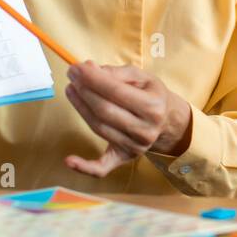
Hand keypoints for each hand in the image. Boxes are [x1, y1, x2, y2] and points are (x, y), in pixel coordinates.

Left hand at [63, 62, 192, 177]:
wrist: (168, 122)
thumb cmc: (152, 96)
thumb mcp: (143, 78)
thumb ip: (117, 73)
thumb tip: (89, 69)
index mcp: (153, 106)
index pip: (116, 91)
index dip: (92, 79)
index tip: (76, 68)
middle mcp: (145, 130)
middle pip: (104, 110)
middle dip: (84, 91)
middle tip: (71, 76)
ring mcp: (134, 147)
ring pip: (99, 127)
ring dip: (80, 108)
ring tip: (71, 90)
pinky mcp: (124, 158)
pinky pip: (102, 168)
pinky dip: (84, 166)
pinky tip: (69, 160)